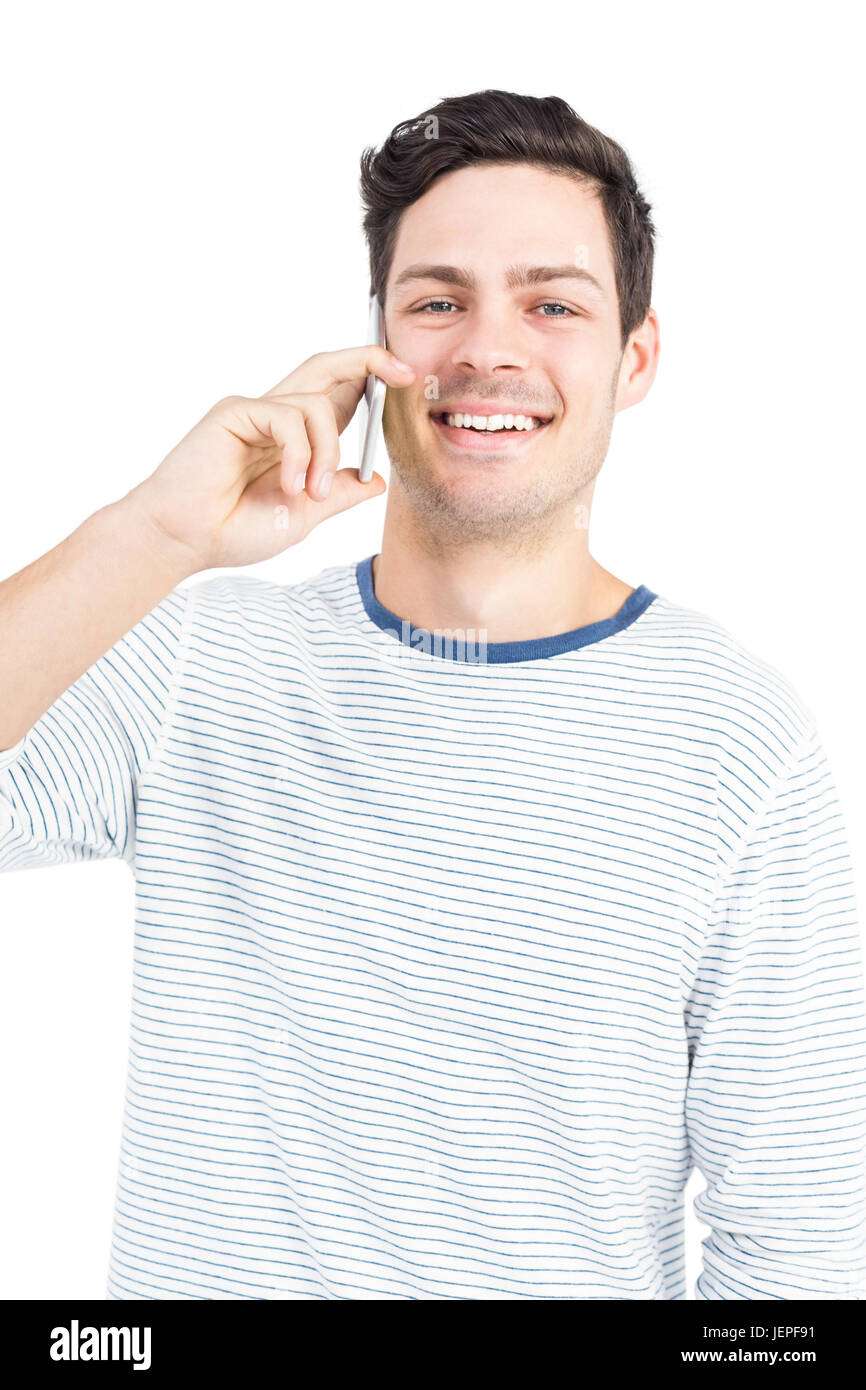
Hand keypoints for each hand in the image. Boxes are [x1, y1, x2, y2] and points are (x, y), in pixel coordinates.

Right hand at [123, 346, 414, 570]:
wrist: (186, 540)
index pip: (339, 395)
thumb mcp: (305, 514)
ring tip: (309, 493)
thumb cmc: (233, 529)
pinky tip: (286, 486)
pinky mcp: (235, 412)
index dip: (373, 383)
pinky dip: (299, 454)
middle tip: (405, 372)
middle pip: (328, 366)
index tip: (408, 382)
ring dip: (327, 451)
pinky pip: (287, 417)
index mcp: (294, 437)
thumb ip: (339, 493)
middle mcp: (276, 416)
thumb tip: (378, 480)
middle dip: (369, 360)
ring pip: (317, 403)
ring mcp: (255, 411)